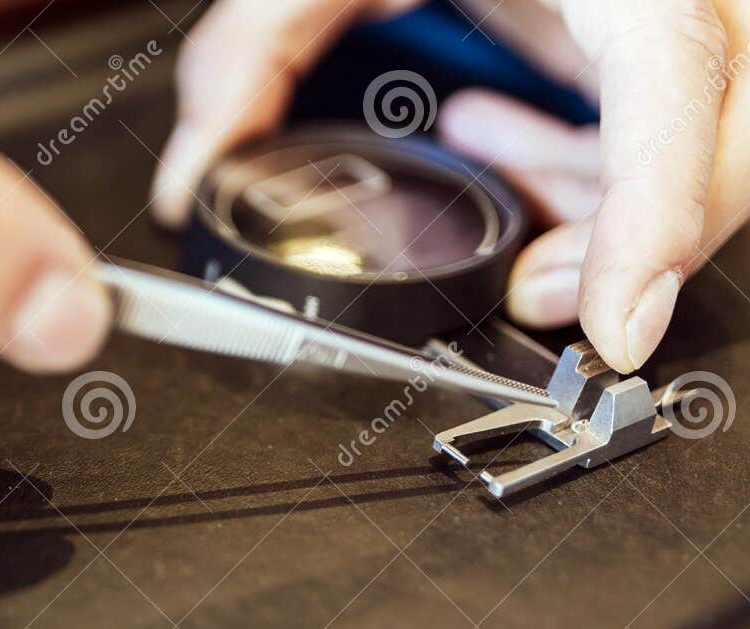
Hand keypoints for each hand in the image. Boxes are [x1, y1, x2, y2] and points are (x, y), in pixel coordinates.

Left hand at [153, 0, 749, 374]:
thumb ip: (256, 41)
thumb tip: (201, 165)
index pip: (674, 89)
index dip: (653, 222)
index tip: (616, 326)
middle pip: (726, 148)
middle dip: (624, 245)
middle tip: (526, 291)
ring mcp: (688, 3)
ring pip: (709, 146)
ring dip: (597, 197)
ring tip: (478, 150)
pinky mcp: (657, 21)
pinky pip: (672, 118)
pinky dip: (590, 154)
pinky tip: (493, 124)